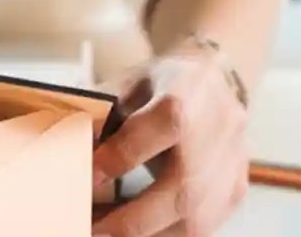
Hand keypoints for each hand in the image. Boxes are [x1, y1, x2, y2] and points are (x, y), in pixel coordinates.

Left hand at [92, 42, 249, 236]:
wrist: (219, 79)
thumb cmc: (165, 82)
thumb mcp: (128, 82)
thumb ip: (101, 112)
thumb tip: (66, 142)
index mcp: (188, 96)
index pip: (163, 127)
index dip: (122, 156)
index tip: (87, 177)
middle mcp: (217, 133)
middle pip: (183, 189)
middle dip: (131, 219)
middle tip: (90, 228)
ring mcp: (231, 167)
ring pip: (195, 221)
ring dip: (146, 234)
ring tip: (104, 233)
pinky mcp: (235, 191)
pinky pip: (202, 229)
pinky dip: (164, 235)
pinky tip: (135, 233)